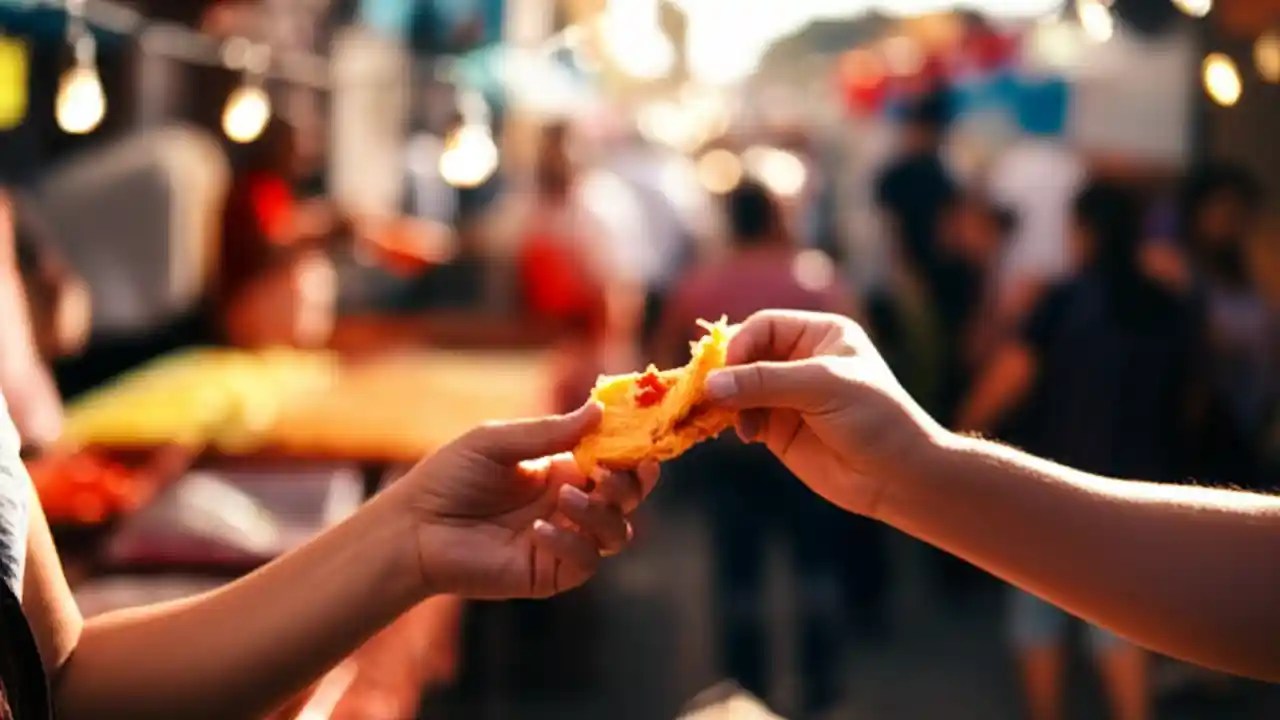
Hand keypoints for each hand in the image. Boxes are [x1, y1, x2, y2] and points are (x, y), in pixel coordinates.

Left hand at [385, 403, 659, 598]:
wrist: (414, 529)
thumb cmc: (449, 478)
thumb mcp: (497, 442)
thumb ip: (549, 431)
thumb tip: (600, 410)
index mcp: (561, 469)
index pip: (614, 461)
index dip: (634, 451)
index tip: (642, 439)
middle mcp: (569, 505)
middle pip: (626, 498)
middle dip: (631, 483)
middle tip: (613, 472)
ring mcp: (563, 540)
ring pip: (616, 532)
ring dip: (601, 513)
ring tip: (565, 499)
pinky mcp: (550, 572)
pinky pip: (586, 561)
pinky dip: (572, 543)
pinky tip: (540, 531)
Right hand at [704, 310, 944, 517]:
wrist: (899, 477)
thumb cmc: (874, 418)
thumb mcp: (822, 387)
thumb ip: (765, 382)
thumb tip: (710, 384)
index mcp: (819, 334)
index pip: (763, 326)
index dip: (740, 345)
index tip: (727, 372)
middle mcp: (800, 361)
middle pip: (744, 355)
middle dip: (727, 374)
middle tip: (712, 395)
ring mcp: (787, 396)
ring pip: (738, 388)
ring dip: (727, 401)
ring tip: (731, 418)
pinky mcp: (779, 430)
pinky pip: (742, 417)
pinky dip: (732, 422)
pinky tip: (744, 434)